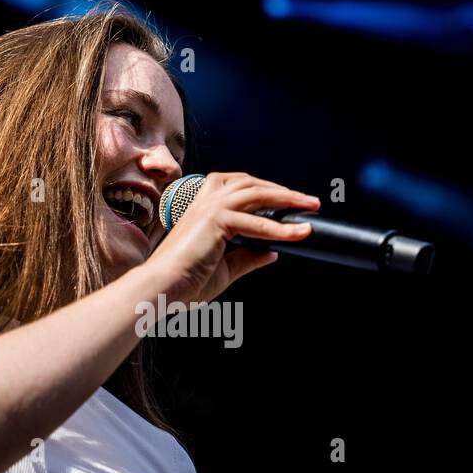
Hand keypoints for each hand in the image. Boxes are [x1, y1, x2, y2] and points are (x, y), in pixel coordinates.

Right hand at [144, 172, 319, 305]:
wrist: (162, 289)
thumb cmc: (185, 282)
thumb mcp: (226, 268)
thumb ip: (249, 257)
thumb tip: (274, 252)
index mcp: (203, 210)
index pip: (239, 188)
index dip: (266, 191)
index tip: (288, 202)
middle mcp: (205, 203)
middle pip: (251, 184)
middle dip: (283, 191)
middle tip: (309, 201)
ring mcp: (210, 208)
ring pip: (256, 193)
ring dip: (288, 198)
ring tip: (310, 206)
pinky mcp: (215, 220)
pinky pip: (257, 222)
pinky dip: (281, 227)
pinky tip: (298, 232)